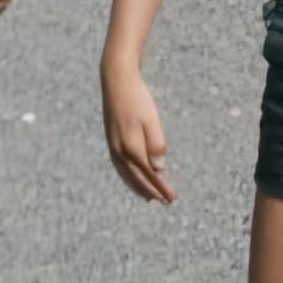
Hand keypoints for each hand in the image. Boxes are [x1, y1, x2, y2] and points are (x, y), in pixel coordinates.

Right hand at [102, 60, 174, 202]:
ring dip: (138, 187)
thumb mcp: (152, 121)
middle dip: (151, 191)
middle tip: (164, 201)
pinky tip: (133, 176)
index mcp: (132, 148)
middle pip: (137, 178)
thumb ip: (156, 145)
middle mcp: (120, 151)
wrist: (116, 82)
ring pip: (126, 174)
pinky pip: (120, 166)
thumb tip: (159, 168)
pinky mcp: (111, 141)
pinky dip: (128, 176)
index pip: (150, 175)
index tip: (171, 197)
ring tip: (148, 196)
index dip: (161, 187)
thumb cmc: (138, 99)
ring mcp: (113, 147)